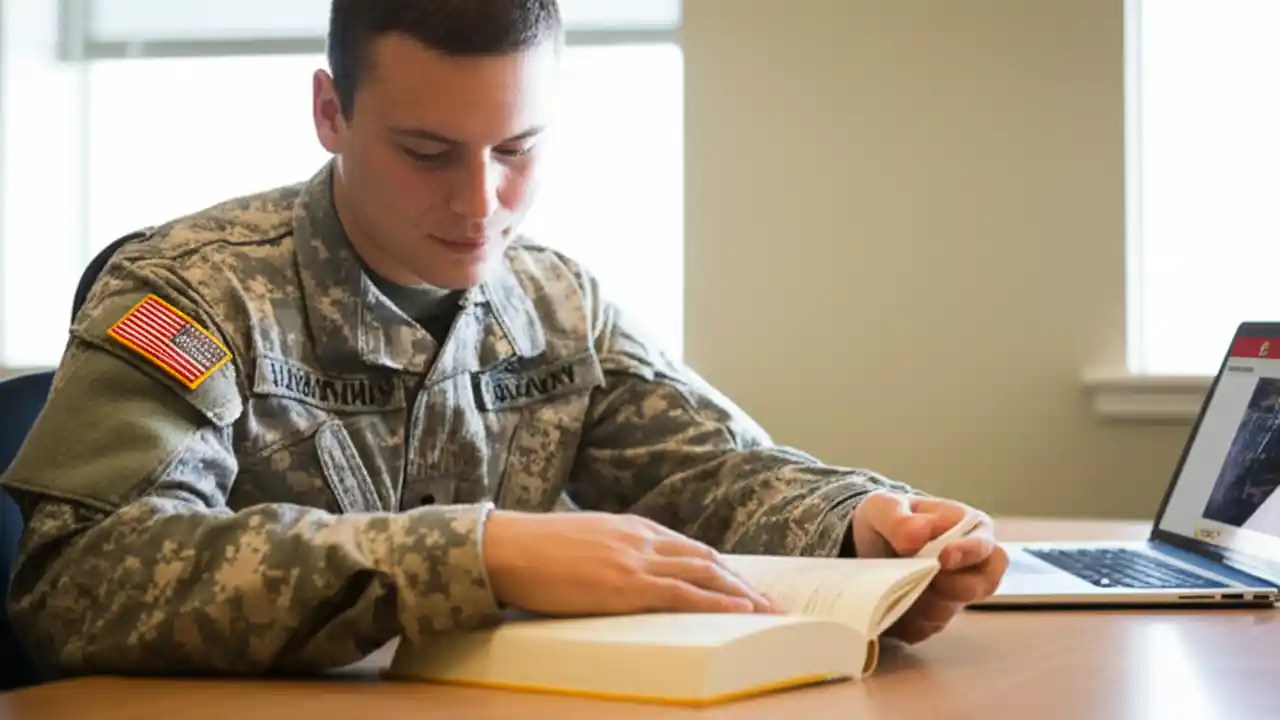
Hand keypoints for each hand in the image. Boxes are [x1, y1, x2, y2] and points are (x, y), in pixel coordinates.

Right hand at [483, 510, 775, 615]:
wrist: (508, 547)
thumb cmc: (534, 550)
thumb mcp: (583, 542)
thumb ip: (611, 552)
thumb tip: (619, 574)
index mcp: (633, 528)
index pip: (690, 548)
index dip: (721, 569)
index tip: (743, 586)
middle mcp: (643, 539)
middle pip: (707, 560)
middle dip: (743, 582)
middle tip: (773, 605)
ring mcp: (637, 560)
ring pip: (705, 574)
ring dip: (742, 594)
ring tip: (769, 613)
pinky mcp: (627, 584)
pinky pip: (683, 594)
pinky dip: (716, 602)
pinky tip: (740, 612)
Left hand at [852, 491, 1008, 643]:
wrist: (865, 544)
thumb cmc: (887, 518)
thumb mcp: (883, 507)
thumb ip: (899, 519)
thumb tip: (919, 533)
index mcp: (970, 528)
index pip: (983, 547)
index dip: (967, 553)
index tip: (943, 559)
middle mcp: (972, 564)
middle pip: (979, 586)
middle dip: (946, 585)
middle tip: (918, 577)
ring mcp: (956, 593)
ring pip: (949, 609)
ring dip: (921, 601)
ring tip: (896, 584)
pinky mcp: (936, 615)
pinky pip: (927, 626)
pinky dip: (908, 618)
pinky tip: (892, 601)